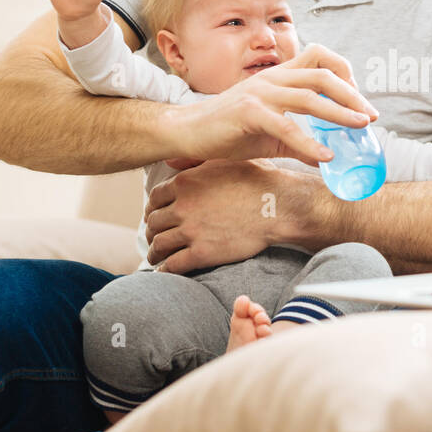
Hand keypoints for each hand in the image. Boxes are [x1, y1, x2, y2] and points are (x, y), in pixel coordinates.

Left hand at [144, 159, 287, 272]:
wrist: (278, 205)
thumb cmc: (258, 180)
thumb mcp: (224, 161)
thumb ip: (195, 163)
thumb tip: (171, 161)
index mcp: (185, 183)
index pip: (155, 198)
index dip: (152, 209)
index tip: (156, 216)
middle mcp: (183, 206)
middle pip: (154, 222)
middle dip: (152, 231)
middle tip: (155, 237)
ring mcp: (191, 231)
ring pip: (159, 245)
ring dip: (155, 252)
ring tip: (156, 257)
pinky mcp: (202, 253)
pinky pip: (173, 265)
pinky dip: (165, 270)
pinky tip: (166, 271)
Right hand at [161, 42, 379, 167]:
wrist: (188, 131)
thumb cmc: (229, 130)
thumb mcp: (270, 134)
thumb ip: (298, 140)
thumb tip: (327, 156)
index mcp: (278, 77)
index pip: (319, 57)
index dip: (345, 73)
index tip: (359, 100)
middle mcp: (272, 79)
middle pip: (323, 76)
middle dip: (352, 95)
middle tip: (371, 117)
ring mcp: (260, 93)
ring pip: (309, 98)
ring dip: (340, 114)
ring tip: (361, 128)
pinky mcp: (248, 112)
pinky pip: (285, 127)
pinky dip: (308, 143)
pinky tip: (324, 157)